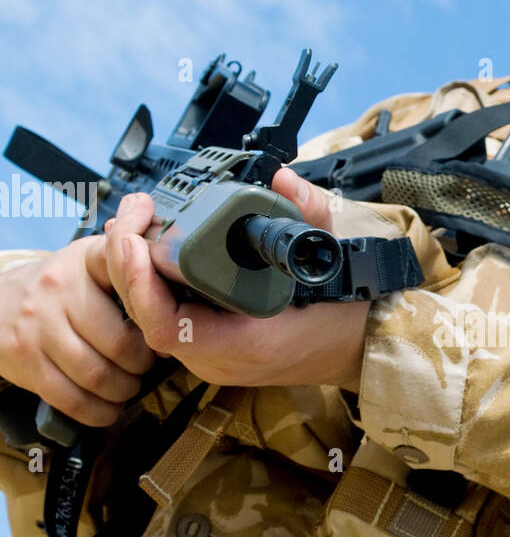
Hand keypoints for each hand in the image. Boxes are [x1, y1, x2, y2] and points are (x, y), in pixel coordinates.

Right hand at [0, 235, 157, 427]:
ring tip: (128, 386)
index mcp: (86, 260)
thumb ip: (134, 272)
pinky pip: (70, 399)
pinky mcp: (25, 362)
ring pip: (96, 376)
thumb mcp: (94, 265)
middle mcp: (59, 290)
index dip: (156, 314)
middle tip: (146, 366)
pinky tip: (108, 407)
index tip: (164, 328)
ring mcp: (38, 327)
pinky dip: (98, 412)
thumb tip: (184, 288)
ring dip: (122, 391)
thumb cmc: (63, 288)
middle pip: (119, 344)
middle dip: (142, 366)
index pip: (130, 280)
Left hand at [102, 168, 370, 390]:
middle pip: (144, 316)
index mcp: (244, 345)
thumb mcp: (332, 257)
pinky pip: (163, 316)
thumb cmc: (345, 316)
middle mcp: (218, 358)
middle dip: (126, 261)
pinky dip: (149, 282)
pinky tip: (148, 248)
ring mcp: (210, 356)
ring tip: (136, 221)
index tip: (138, 238)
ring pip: (148, 317)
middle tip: (134, 211)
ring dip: (133, 270)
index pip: (164, 325)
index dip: (138, 281)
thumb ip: (308, 213)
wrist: (357, 349)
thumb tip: (282, 179)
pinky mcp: (207, 346)